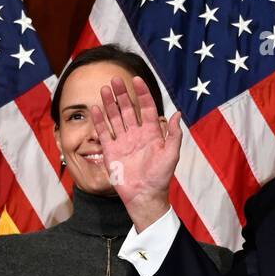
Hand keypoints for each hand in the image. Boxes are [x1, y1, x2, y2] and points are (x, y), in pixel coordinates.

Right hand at [90, 76, 182, 230]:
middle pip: (128, 109)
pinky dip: (100, 121)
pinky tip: (96, 108)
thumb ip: (174, 134)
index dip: (142, 93)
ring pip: (115, 117)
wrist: (144, 196)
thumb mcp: (172, 154)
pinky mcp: (110, 152)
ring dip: (110, 103)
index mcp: (152, 133)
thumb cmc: (160, 177)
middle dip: (122, 94)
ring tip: (105, 88)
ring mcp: (122, 142)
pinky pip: (104, 133)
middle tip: (115, 79)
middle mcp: (136, 134)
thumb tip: (178, 114)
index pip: (146, 107)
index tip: (136, 80)